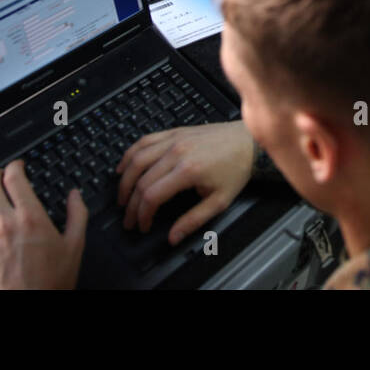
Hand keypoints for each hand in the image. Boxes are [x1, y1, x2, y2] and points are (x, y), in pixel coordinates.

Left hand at [0, 160, 86, 289]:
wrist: (32, 305)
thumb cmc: (52, 281)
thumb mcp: (75, 245)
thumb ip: (77, 215)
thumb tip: (74, 195)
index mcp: (31, 218)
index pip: (14, 178)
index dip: (15, 166)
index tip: (19, 166)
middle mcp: (6, 225)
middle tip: (1, 175)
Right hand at [116, 120, 255, 243]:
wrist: (247, 141)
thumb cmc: (236, 170)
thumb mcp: (219, 201)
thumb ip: (194, 220)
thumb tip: (173, 238)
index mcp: (188, 170)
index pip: (151, 195)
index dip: (142, 214)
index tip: (142, 226)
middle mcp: (176, 152)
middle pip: (141, 180)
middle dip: (130, 203)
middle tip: (128, 219)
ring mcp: (173, 139)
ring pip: (137, 158)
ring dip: (124, 180)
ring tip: (121, 197)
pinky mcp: (173, 131)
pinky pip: (144, 141)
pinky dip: (130, 154)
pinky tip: (124, 167)